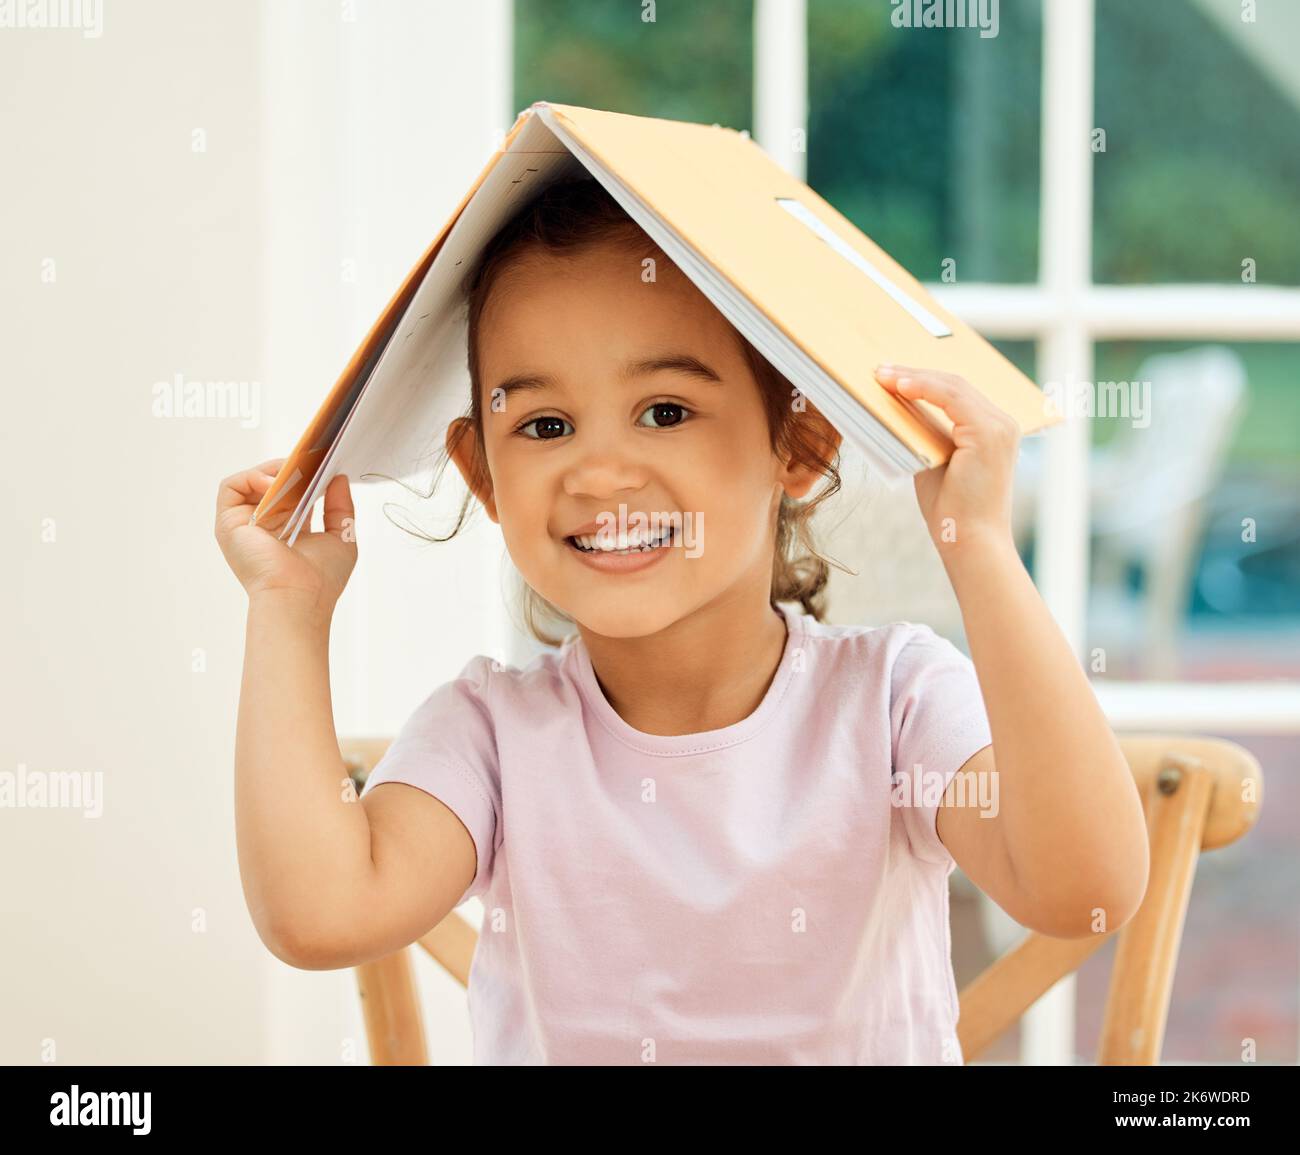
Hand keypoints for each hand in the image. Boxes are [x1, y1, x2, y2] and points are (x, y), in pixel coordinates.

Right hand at [214, 459, 357, 612]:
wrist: (299, 596)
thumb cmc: (321, 579)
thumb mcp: (343, 536)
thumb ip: (341, 506)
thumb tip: (339, 478)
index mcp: (290, 530)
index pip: (293, 494)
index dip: (306, 476)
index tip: (323, 464)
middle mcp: (265, 526)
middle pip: (272, 484)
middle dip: (291, 468)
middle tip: (311, 460)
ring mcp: (245, 524)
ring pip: (251, 482)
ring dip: (272, 470)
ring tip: (293, 472)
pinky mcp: (228, 523)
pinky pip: (231, 487)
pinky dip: (252, 477)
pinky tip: (274, 484)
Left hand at [874, 364, 1019, 551]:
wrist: (970, 541)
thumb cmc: (951, 509)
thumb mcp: (933, 461)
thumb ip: (925, 433)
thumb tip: (898, 407)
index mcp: (993, 429)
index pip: (957, 392)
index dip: (923, 380)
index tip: (891, 375)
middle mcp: (1003, 423)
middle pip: (955, 384)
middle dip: (914, 373)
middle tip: (880, 369)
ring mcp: (999, 426)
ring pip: (952, 386)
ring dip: (913, 378)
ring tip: (882, 375)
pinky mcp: (989, 433)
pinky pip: (951, 398)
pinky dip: (923, 388)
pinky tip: (899, 386)